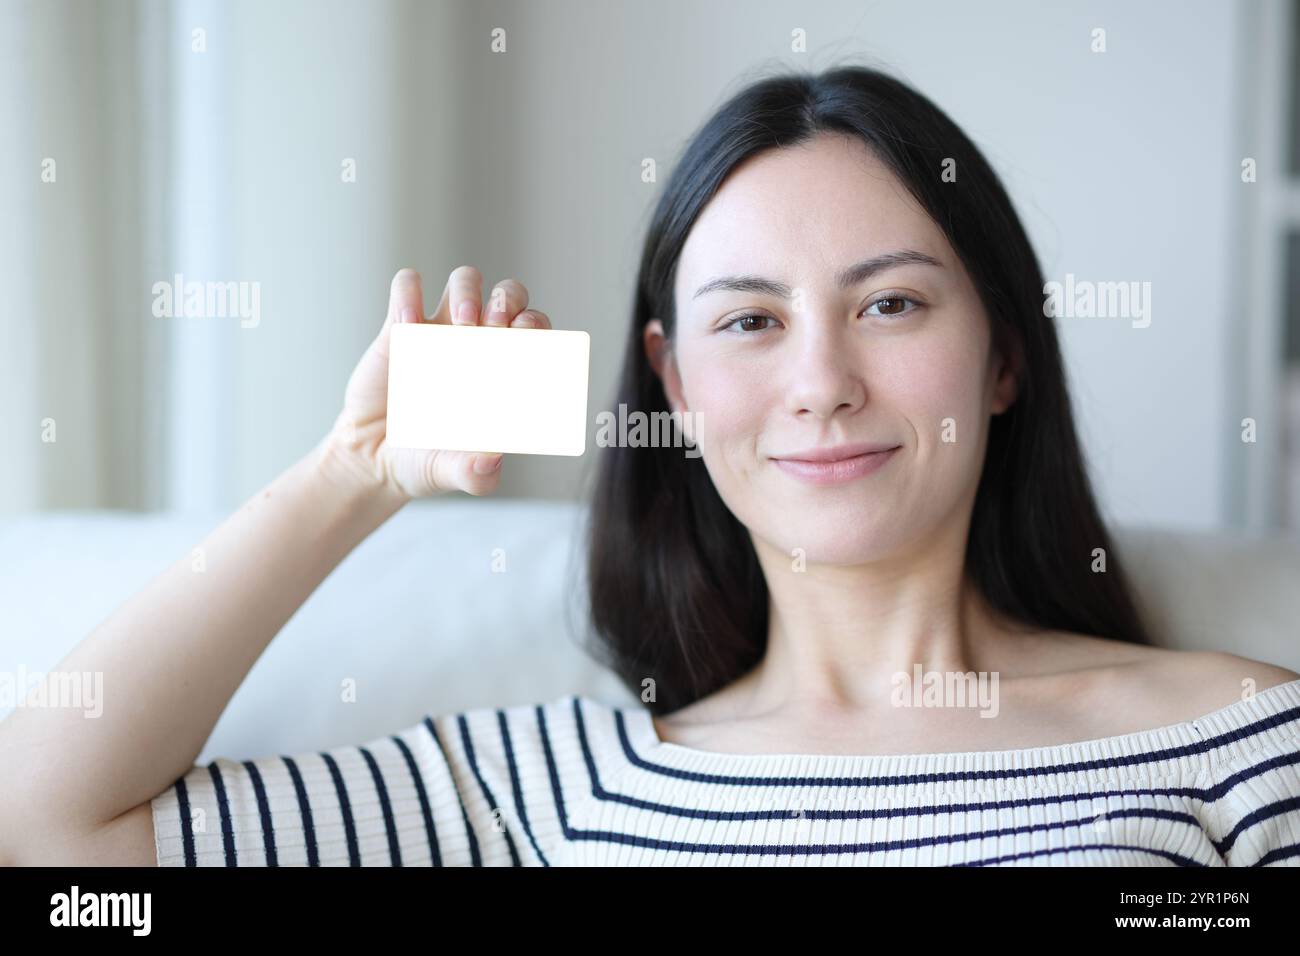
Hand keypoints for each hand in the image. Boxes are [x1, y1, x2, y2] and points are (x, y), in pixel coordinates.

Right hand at [322, 266, 552, 501]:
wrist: (372, 459)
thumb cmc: (425, 461)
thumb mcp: (452, 472)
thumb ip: (476, 473)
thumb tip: (493, 460)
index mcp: (503, 370)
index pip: (535, 332)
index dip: (538, 329)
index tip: (526, 345)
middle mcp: (478, 344)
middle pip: (509, 295)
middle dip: (510, 301)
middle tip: (496, 329)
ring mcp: (439, 330)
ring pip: (465, 279)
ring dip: (468, 291)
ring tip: (462, 323)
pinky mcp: (400, 326)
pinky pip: (407, 285)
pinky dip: (409, 292)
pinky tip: (407, 323)